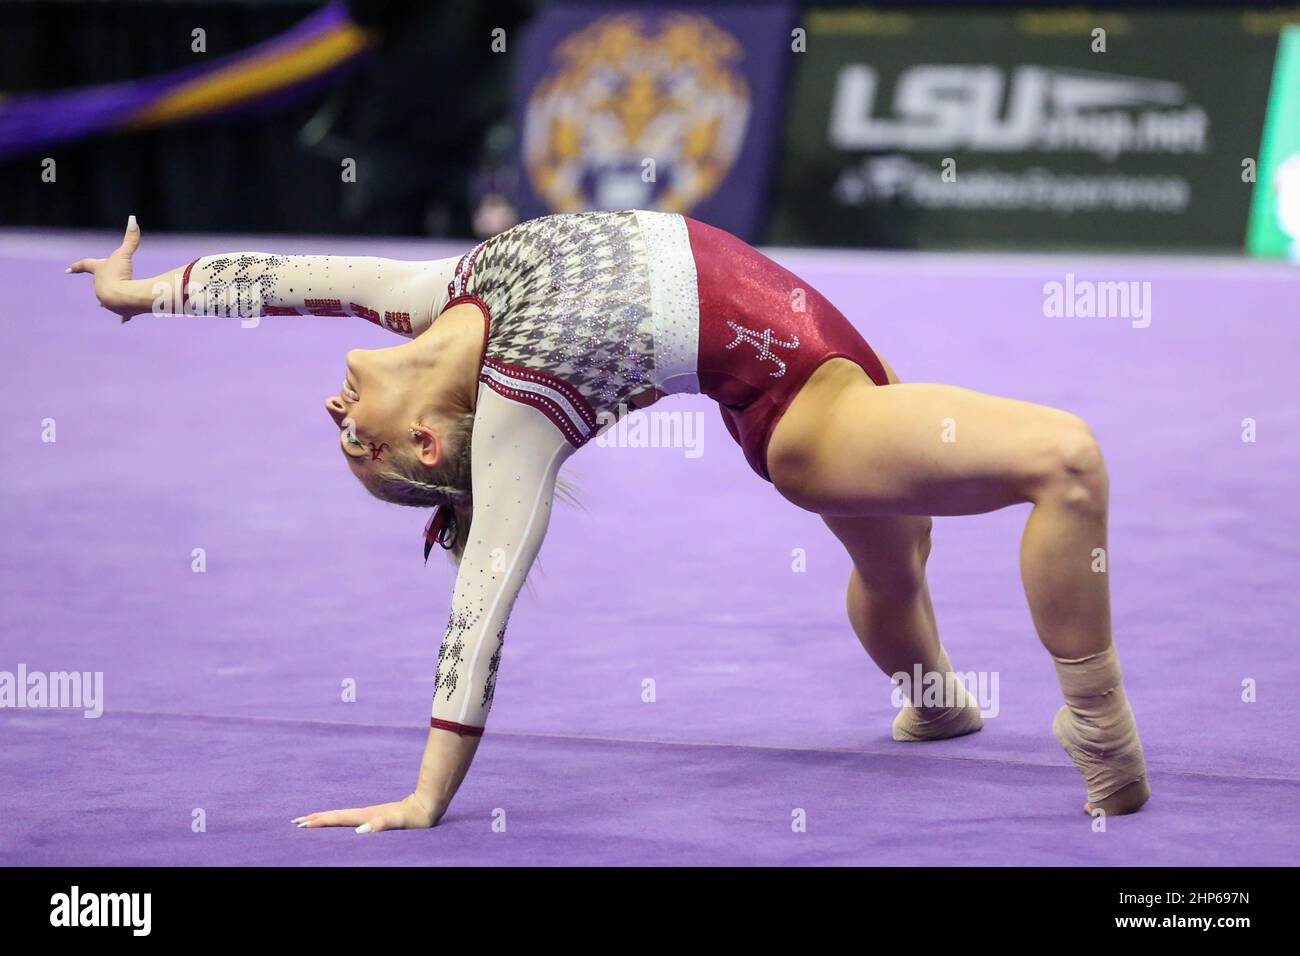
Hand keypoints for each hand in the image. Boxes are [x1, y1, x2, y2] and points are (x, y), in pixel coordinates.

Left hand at [68, 216, 145, 319]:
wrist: (123, 298)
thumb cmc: (120, 274)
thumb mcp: (125, 254)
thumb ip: (130, 238)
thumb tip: (133, 218)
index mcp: (98, 272)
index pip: (84, 266)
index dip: (76, 266)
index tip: (68, 270)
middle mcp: (100, 287)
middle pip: (100, 284)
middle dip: (103, 284)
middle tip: (107, 283)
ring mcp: (109, 300)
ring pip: (109, 299)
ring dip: (112, 298)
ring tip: (114, 301)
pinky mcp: (121, 311)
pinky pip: (122, 313)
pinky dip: (123, 315)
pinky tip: (123, 320)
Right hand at [292, 792, 443, 833]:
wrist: (426, 804)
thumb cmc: (413, 817)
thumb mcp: (398, 822)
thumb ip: (381, 824)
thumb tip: (360, 830)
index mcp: (365, 815)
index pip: (337, 819)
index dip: (320, 822)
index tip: (302, 825)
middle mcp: (364, 813)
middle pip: (334, 815)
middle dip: (315, 819)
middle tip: (295, 822)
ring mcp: (368, 813)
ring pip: (340, 815)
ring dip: (323, 818)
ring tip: (308, 819)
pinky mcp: (373, 815)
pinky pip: (349, 818)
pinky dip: (337, 819)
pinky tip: (335, 821)